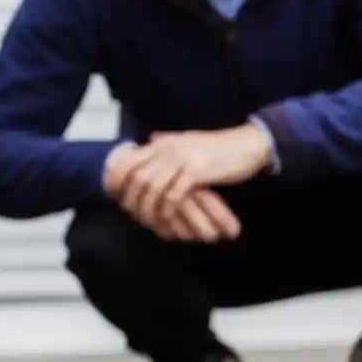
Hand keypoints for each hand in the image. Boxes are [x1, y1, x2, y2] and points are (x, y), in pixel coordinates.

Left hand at [105, 144, 241, 241]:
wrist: (247, 144)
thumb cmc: (217, 147)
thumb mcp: (186, 140)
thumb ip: (167, 141)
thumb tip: (151, 139)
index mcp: (161, 143)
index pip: (127, 161)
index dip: (115, 180)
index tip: (114, 197)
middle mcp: (166, 149)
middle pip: (136, 177)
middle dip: (131, 200)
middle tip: (134, 216)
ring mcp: (181, 159)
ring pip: (152, 188)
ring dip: (149, 209)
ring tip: (150, 222)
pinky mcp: (196, 172)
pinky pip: (174, 195)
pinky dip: (168, 210)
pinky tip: (169, 220)